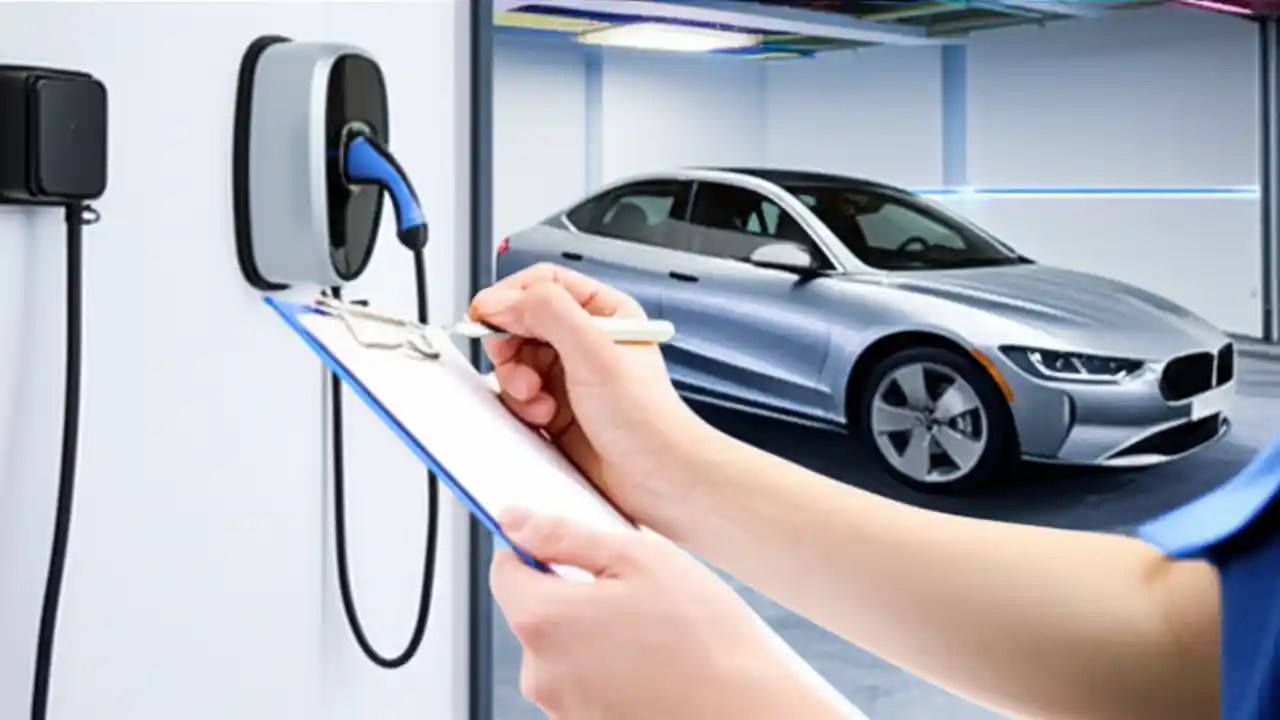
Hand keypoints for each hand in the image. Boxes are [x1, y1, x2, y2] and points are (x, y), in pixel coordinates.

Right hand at [469, 263, 714, 527]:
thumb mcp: (595, 352)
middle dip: (511, 348)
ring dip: (517, 384)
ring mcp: (568, 375)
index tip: (487, 316)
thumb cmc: (646, 419)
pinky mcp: (556, 408)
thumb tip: (501, 299)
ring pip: (514, 362)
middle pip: (520, 323)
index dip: (511, 296)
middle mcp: (584, 340)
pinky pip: (518, 396)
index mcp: (603, 312)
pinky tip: (545, 421)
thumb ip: (548, 313)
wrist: (657, 479)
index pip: (543, 284)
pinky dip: (522, 408)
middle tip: (521, 371)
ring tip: (540, 404)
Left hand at [490, 509, 845, 719]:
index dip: (534, 547)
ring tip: (651, 632)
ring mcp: (562, 710)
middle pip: (535, 613)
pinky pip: (583, 686)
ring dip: (593, 636)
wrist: (747, 711)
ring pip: (562, 651)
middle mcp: (541, 673)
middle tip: (631, 589)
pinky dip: (608, 671)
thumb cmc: (706, 638)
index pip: (504, 569)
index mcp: (544, 620)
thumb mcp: (640, 558)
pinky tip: (652, 664)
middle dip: (572, 594)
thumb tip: (515, 519)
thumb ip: (565, 534)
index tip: (569, 546)